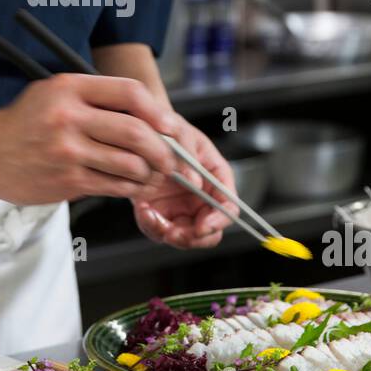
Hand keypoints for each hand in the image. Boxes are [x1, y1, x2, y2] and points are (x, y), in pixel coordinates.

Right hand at [0, 74, 181, 203]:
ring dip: (149, 172)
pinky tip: (133, 186)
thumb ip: (96, 98)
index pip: (129, 93)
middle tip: (171, 158)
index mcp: (70, 87)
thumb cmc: (25, 121)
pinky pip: (113, 186)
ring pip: (129, 164)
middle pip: (136, 132)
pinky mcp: (66, 181)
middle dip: (163, 149)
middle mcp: (68, 117)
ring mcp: (67, 151)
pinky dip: (131, 188)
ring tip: (153, 174)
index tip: (169, 125)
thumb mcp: (55, 92)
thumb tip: (150, 116)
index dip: (158, 111)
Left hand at [133, 115, 236, 249]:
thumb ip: (189, 154)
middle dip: (192, 237)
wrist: (142, 138)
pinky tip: (143, 209)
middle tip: (173, 232)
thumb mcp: (181, 134)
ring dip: (169, 233)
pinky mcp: (162, 215)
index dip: (219, 220)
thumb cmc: (168, 132)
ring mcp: (183, 210)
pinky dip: (151, 226)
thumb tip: (196, 182)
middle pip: (210, 232)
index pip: (229, 207)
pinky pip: (160, 232)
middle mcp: (203, 199)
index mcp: (216, 180)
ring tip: (150, 215)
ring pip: (185, 238)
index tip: (203, 226)